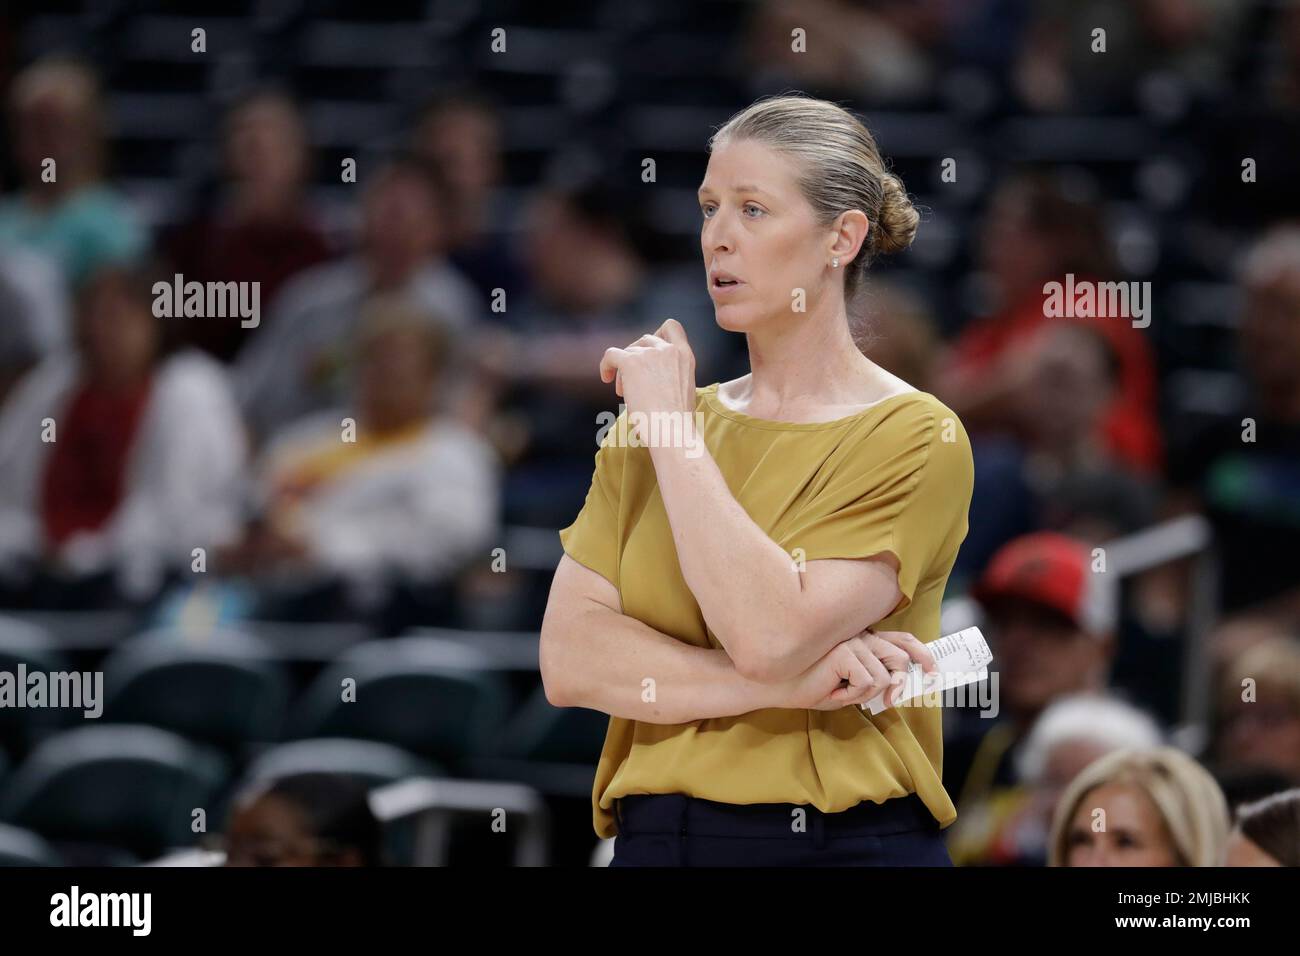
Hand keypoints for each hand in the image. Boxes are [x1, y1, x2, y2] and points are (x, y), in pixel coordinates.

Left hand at [598, 319, 696, 441]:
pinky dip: (606, 365)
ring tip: (624, 392)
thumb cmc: (677, 421)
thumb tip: (650, 376)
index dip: (656, 335)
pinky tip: (606, 378)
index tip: (648, 354)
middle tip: (633, 383)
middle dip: (637, 358)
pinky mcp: (631, 363)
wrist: (671, 431)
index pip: (671, 327)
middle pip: (645, 340)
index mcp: (685, 356)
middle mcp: (669, 350)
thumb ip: (672, 373)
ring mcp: (650, 354)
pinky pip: (611, 355)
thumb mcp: (684, 389)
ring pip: (629, 350)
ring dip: (624, 368)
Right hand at [770, 628, 937, 710]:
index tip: (932, 672)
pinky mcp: (844, 650)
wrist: (777, 686)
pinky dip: (853, 695)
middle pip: (900, 656)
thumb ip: (873, 680)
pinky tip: (833, 689)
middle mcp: (860, 635)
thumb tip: (901, 685)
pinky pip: (869, 682)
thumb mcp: (849, 684)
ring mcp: (852, 640)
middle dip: (901, 682)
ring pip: (884, 676)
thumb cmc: (810, 685)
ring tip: (841, 691)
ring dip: (865, 693)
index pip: (901, 640)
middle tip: (889, 700)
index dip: (922, 654)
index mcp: (862, 638)